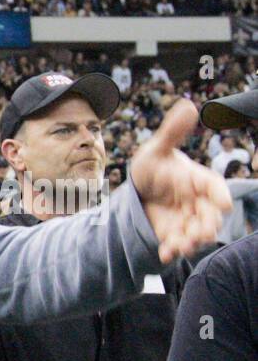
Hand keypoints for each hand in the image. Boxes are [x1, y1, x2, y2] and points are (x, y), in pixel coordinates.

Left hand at [129, 99, 231, 262]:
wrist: (138, 189)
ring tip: (183, 246)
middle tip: (203, 233)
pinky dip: (172, 251)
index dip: (220, 195)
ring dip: (192, 241)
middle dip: (209, 225)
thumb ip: (172, 132)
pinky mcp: (172, 234)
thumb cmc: (154, 166)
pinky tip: (165, 255)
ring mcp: (186, 220)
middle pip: (210, 216)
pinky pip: (175, 244)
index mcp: (198, 180)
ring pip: (195, 233)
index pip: (215, 187)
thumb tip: (188, 105)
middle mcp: (197, 202)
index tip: (223, 203)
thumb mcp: (156, 149)